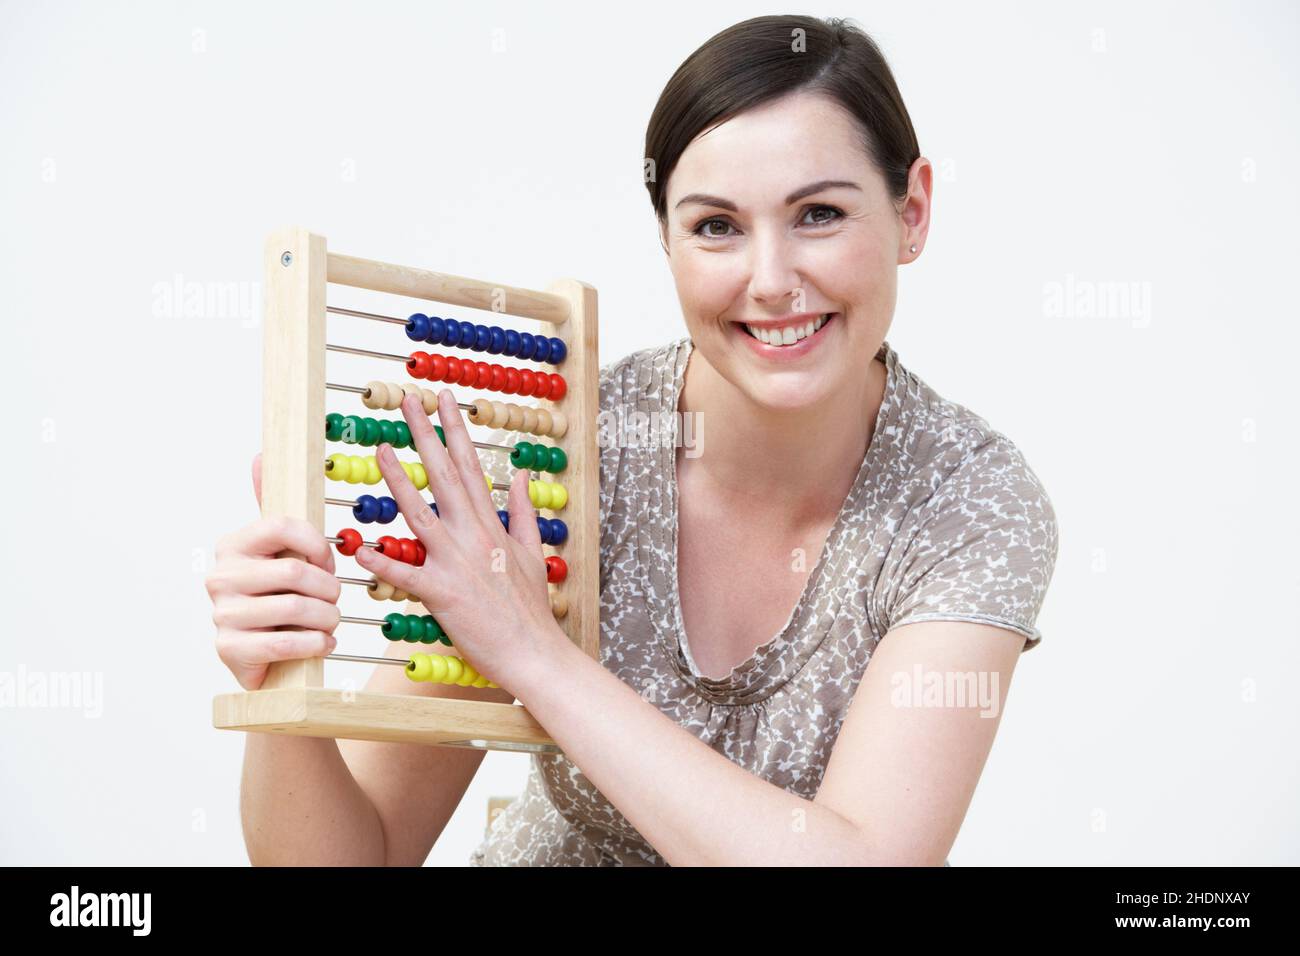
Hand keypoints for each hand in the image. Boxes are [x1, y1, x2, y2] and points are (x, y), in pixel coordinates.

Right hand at [205, 453, 340, 689]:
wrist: (264, 658)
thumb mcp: (279, 555)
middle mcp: (220, 576)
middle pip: (294, 572)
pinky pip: (287, 641)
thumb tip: (260, 455)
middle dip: (329, 588)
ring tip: (330, 622)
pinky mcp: (230, 649)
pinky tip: (323, 642)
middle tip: (334, 598)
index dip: (317, 545)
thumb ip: (274, 512)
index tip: (329, 562)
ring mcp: (221, 614)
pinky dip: (316, 643)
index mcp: (233, 545)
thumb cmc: (278, 599)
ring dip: (327, 618)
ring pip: (296, 608)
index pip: (281, 526)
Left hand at [352, 388, 563, 694]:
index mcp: (492, 523)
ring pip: (420, 512)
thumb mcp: (533, 551)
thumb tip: (518, 473)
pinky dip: (381, 562)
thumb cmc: (531, 607)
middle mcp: (472, 534)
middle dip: (425, 434)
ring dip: (397, 479)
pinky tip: (358, 547)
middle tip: (408, 401)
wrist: (533, 651)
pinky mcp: (441, 593)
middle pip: (443, 474)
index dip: (454, 429)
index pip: (469, 465)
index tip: (443, 400)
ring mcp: (456, 561)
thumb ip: (523, 510)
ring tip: (380, 448)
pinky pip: (405, 574)